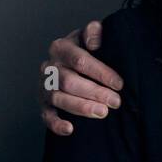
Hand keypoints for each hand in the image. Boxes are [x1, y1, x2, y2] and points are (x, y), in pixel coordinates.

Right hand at [37, 20, 123, 135]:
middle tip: (115, 101)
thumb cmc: (86, 50)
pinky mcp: (43, 103)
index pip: (80, 60)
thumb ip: (94, 32)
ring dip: (81, 107)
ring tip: (102, 112)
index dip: (100, 72)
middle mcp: (49, 66)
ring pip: (59, 98)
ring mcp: (44, 86)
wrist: (70, 62)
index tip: (119, 83)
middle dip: (94, 92)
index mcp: (61, 47)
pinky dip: (56, 123)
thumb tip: (95, 40)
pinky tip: (70, 129)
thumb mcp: (90, 37)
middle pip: (70, 81)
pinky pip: (46, 115)